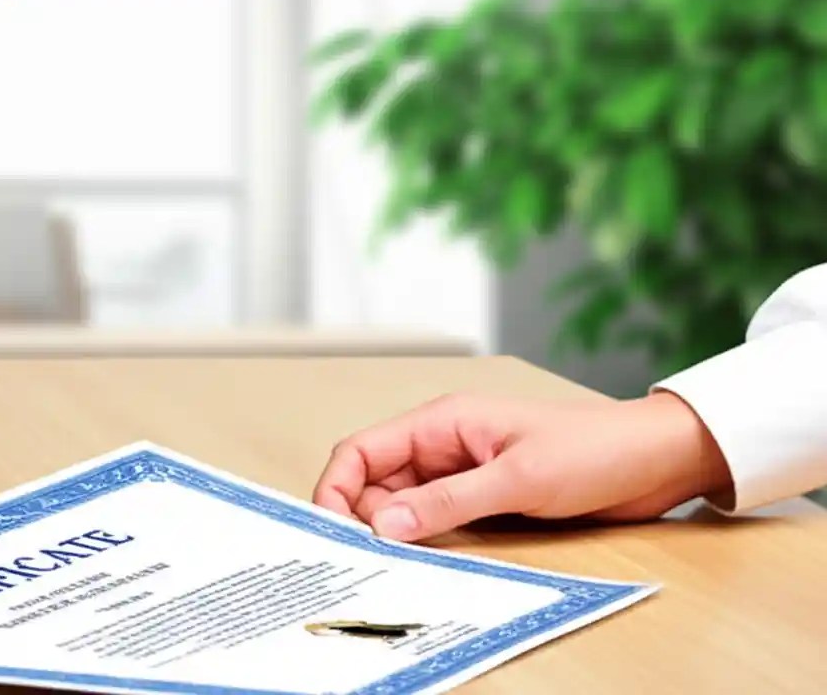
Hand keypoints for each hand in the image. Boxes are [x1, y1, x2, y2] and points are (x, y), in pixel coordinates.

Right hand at [313, 392, 732, 542]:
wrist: (656, 459)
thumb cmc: (595, 449)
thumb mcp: (519, 478)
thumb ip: (449, 502)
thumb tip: (385, 525)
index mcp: (441, 422)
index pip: (362, 450)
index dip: (337, 488)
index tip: (331, 530)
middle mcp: (443, 445)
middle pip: (374, 482)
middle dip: (361, 518)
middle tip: (364, 560)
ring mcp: (461, 472)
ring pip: (402, 505)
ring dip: (394, 532)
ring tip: (393, 565)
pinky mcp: (482, 497)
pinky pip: (434, 519)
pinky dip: (423, 540)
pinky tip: (423, 561)